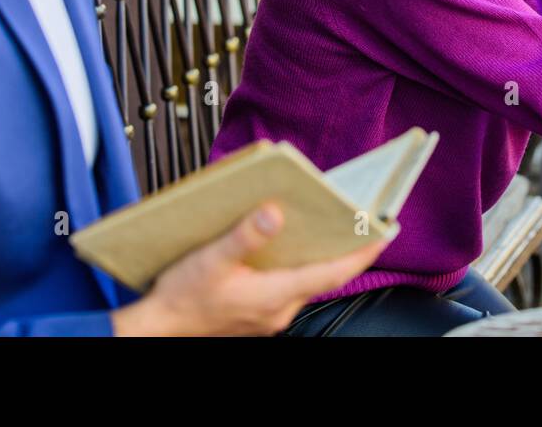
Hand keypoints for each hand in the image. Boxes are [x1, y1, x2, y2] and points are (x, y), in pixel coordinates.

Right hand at [110, 201, 387, 335]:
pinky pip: (285, 286)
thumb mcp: (211, 259)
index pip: (332, 272)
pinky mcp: (256, 313)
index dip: (361, 252)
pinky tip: (282, 245)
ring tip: (324, 223)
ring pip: (303, 281)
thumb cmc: (180, 298)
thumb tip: (275, 212)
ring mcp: (268, 315)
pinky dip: (291, 265)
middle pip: (321, 275)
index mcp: (274, 296)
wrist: (157, 328)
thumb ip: (246, 235)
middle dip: (340, 248)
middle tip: (358, 219)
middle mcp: (278, 309)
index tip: (384, 232)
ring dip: (313, 255)